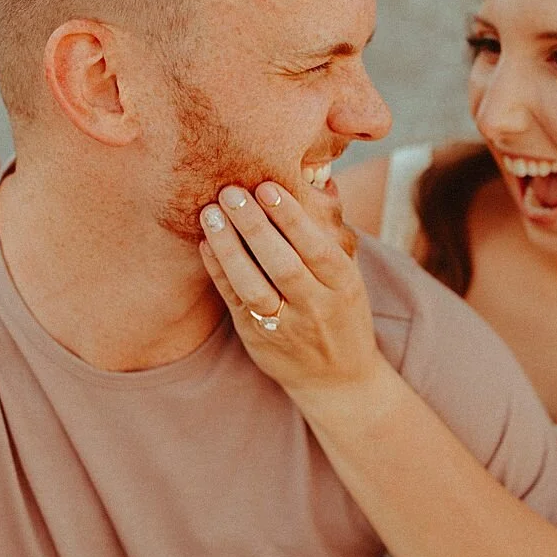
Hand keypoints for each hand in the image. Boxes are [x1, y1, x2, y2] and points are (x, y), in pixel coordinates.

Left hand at [197, 181, 384, 400]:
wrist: (338, 379)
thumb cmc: (342, 312)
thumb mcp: (351, 277)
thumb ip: (331, 233)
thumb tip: (320, 177)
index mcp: (344, 285)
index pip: (318, 248)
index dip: (292, 218)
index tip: (267, 186)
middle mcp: (316, 306)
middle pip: (282, 264)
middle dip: (254, 225)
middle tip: (230, 191)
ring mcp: (286, 325)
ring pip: (254, 286)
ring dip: (229, 248)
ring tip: (211, 213)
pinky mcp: (258, 337)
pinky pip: (235, 301)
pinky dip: (219, 271)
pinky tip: (206, 242)